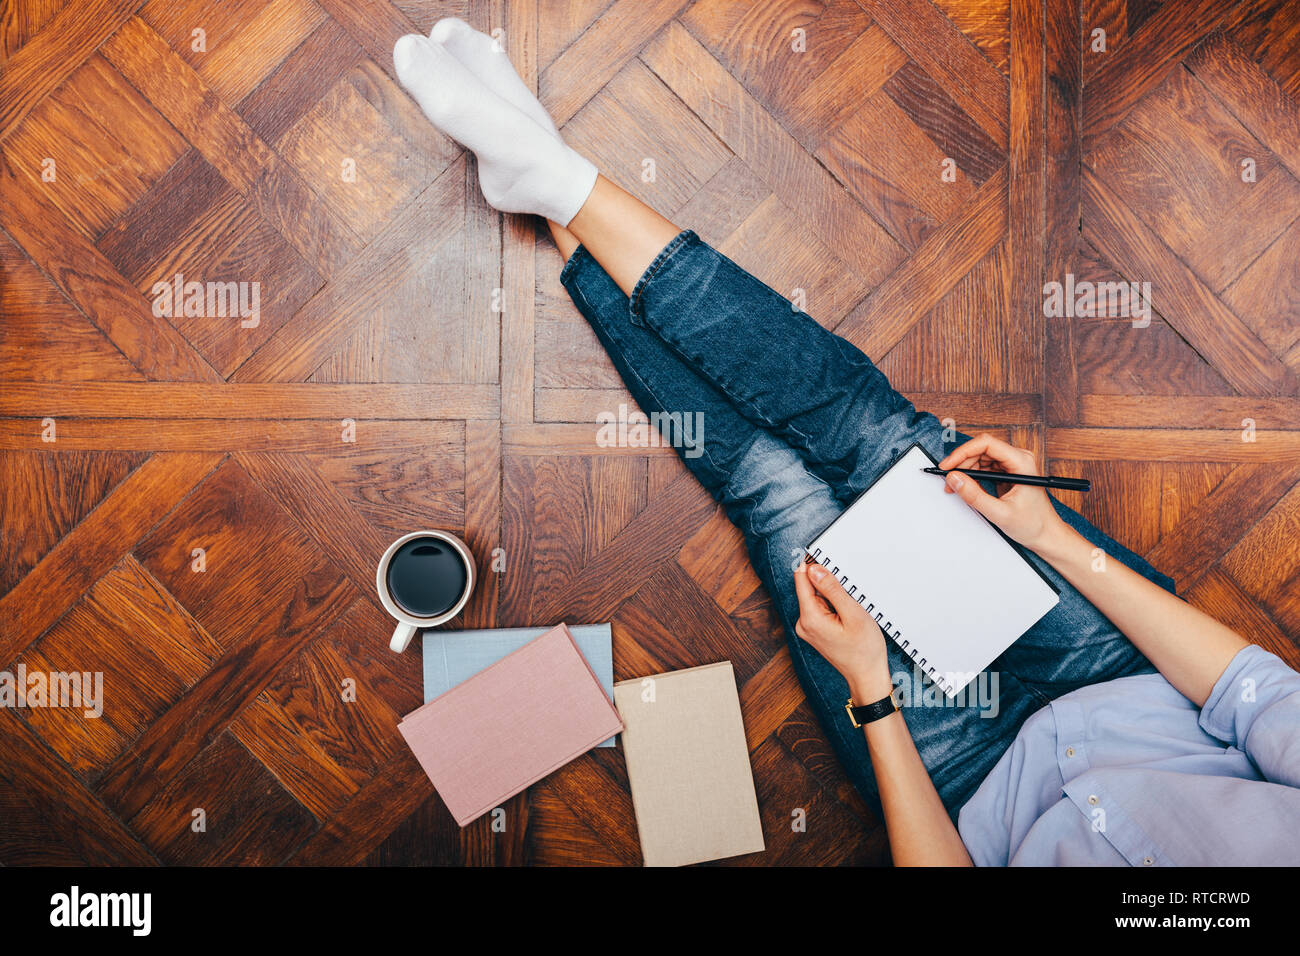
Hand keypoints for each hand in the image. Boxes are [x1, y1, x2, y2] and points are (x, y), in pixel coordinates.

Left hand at [793, 560, 889, 693]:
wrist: (867, 675)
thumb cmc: (864, 650)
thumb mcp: (852, 613)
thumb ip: (832, 589)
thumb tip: (814, 569)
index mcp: (809, 618)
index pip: (802, 579)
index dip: (814, 566)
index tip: (829, 562)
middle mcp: (803, 623)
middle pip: (809, 588)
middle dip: (829, 587)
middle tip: (849, 600)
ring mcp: (807, 628)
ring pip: (817, 598)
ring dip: (833, 598)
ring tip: (850, 614)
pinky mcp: (814, 631)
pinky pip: (820, 609)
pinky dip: (833, 608)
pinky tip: (846, 619)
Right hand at [937, 433, 1067, 551]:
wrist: (1046, 534)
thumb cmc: (1034, 524)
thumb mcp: (999, 513)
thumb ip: (974, 495)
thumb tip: (954, 479)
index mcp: (1022, 462)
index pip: (986, 444)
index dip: (963, 452)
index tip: (948, 466)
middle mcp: (1019, 459)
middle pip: (981, 449)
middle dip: (962, 463)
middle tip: (948, 479)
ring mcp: (1013, 464)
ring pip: (980, 457)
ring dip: (965, 469)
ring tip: (955, 486)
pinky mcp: (1008, 472)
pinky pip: (984, 466)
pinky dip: (972, 475)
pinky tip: (966, 486)